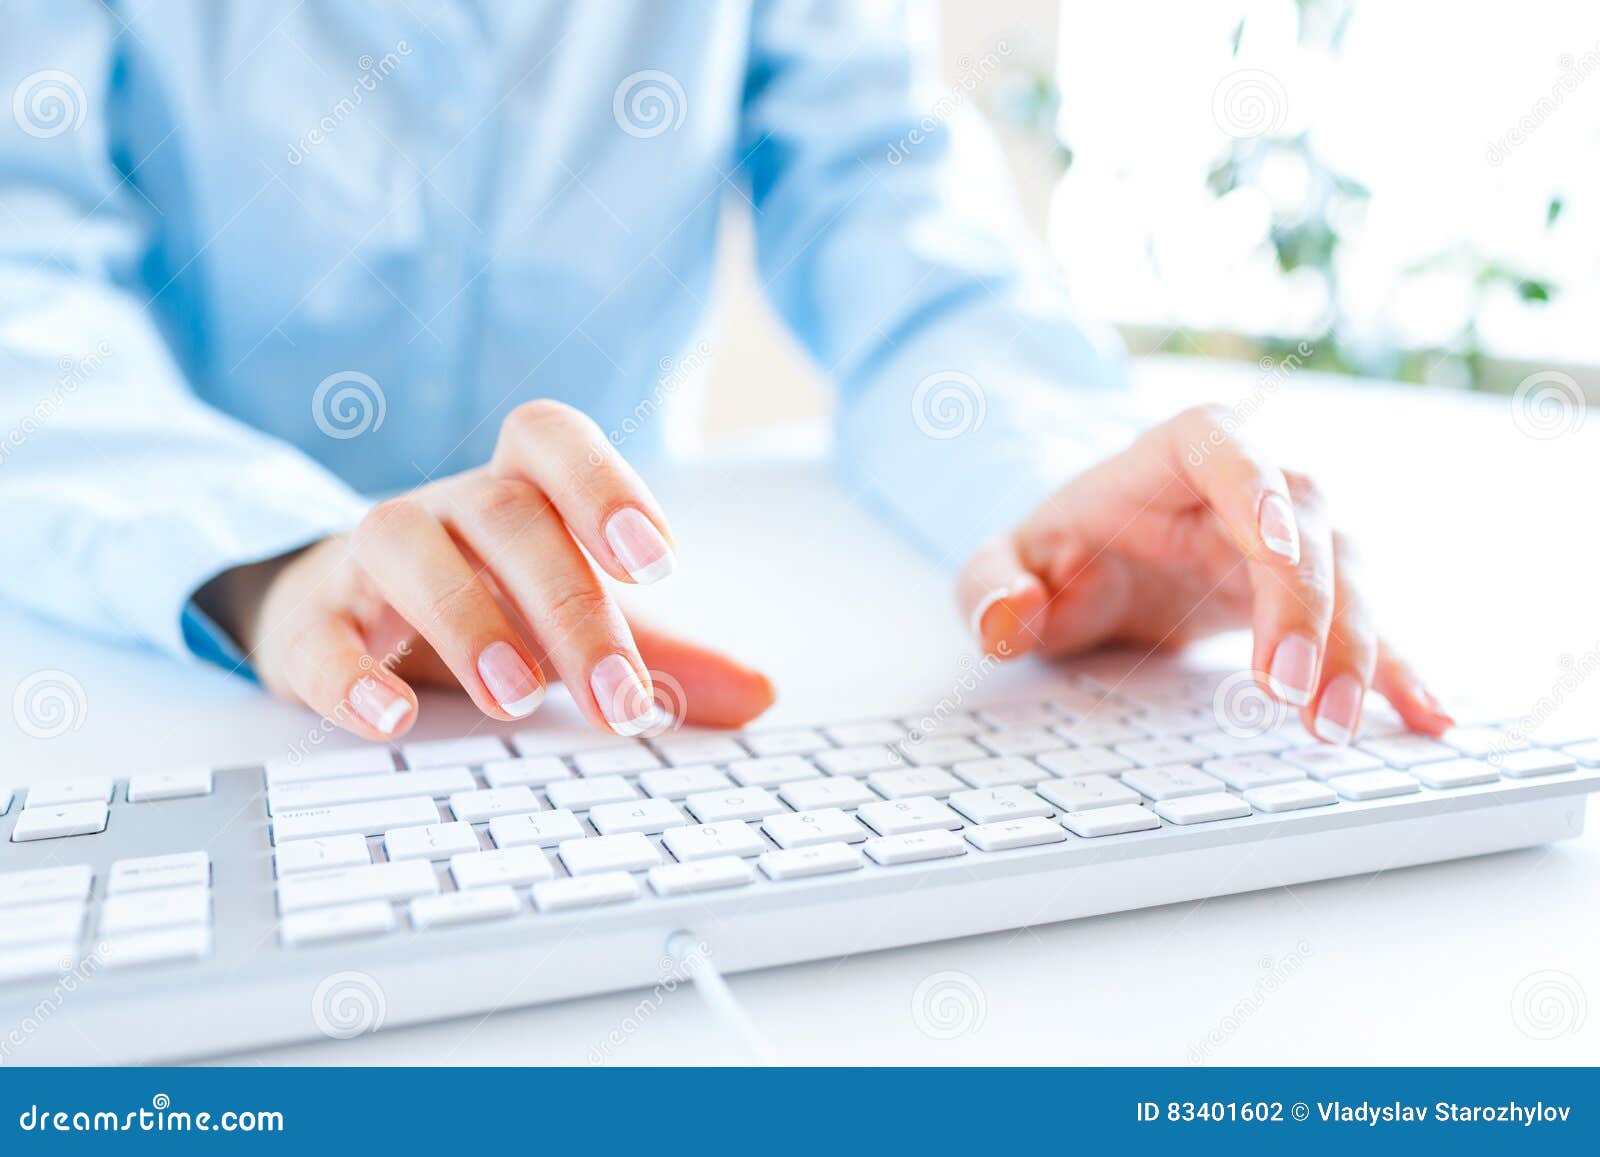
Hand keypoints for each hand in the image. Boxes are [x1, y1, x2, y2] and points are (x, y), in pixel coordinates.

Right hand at [206, 400, 774, 740]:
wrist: (348, 614)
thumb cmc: (488, 602)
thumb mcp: (576, 621)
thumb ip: (666, 653)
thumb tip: (761, 693)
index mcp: (517, 488)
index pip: (553, 439)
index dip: (605, 484)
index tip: (661, 559)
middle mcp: (446, 506)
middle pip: (506, 514)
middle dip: (569, 606)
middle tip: (620, 699)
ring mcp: (367, 557)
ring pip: (405, 546)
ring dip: (466, 620)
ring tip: (517, 700)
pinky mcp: (310, 622)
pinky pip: (319, 633)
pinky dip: (350, 673)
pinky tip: (392, 719)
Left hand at [956, 405, 1451, 741]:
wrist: (1098, 561)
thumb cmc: (1056, 552)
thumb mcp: (1003, 565)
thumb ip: (989, 588)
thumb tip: (1006, 619)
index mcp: (1172, 454)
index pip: (1224, 446)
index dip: (1255, 484)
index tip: (1271, 540)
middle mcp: (1249, 483)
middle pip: (1301, 526)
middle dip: (1305, 605)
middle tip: (1289, 690)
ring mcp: (1292, 535)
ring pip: (1348, 577)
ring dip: (1353, 648)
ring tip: (1331, 726)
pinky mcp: (1315, 592)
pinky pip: (1369, 623)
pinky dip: (1399, 668)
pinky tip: (1428, 716)